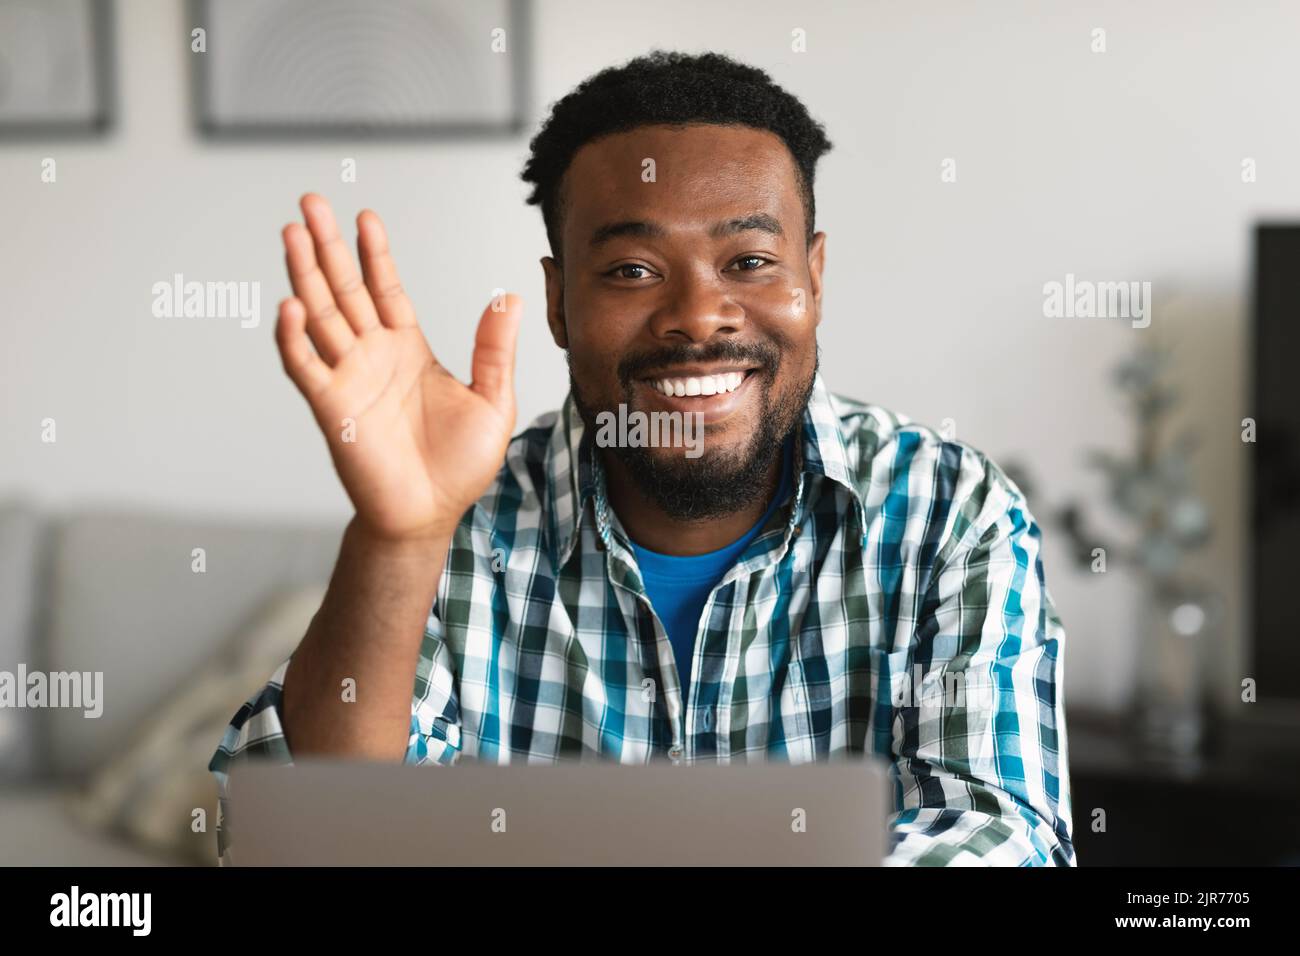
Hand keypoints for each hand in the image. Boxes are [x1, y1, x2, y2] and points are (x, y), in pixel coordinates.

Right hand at [276, 193, 521, 541]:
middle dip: (326, 246)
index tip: (364, 217)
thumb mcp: (493, 400)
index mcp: (408, 349)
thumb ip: (494, 349)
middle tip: (310, 201)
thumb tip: (509, 297)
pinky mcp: (333, 408)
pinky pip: (307, 366)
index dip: (373, 253)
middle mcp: (372, 356)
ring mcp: (349, 378)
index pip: (385, 289)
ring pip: (319, 315)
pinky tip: (290, 305)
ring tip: (292, 232)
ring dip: (303, 275)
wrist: (431, 515)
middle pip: (343, 289)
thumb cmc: (459, 466)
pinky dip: (294, 337)